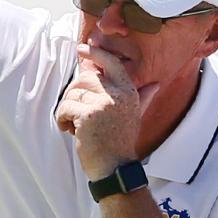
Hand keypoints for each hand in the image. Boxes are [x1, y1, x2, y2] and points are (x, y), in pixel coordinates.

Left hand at [55, 44, 141, 179]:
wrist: (116, 169)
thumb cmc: (121, 143)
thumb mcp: (135, 116)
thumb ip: (143, 97)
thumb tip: (156, 84)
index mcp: (129, 91)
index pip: (111, 63)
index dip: (96, 53)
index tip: (82, 48)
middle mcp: (118, 94)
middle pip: (85, 77)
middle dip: (74, 93)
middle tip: (75, 112)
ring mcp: (103, 104)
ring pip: (73, 93)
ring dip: (67, 110)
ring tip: (75, 126)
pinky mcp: (88, 115)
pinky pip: (65, 107)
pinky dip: (62, 120)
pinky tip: (70, 131)